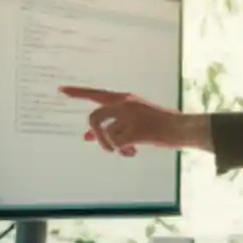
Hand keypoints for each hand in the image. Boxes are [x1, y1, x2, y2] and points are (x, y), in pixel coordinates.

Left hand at [59, 86, 208, 154]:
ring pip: (104, 134)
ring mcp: (130, 116)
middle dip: (96, 135)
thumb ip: (110, 126)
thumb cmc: (158, 125)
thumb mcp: (133, 121)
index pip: (95, 94)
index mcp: (124, 98)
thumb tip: (85, 137)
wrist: (181, 128)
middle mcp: (125, 103)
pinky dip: (122, 151)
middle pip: (93, 118)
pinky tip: (133, 152)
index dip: (77, 92)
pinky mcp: (136, 130)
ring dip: (109, 147)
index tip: (61, 90)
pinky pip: (117, 145)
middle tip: (108, 147)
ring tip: (123, 151)